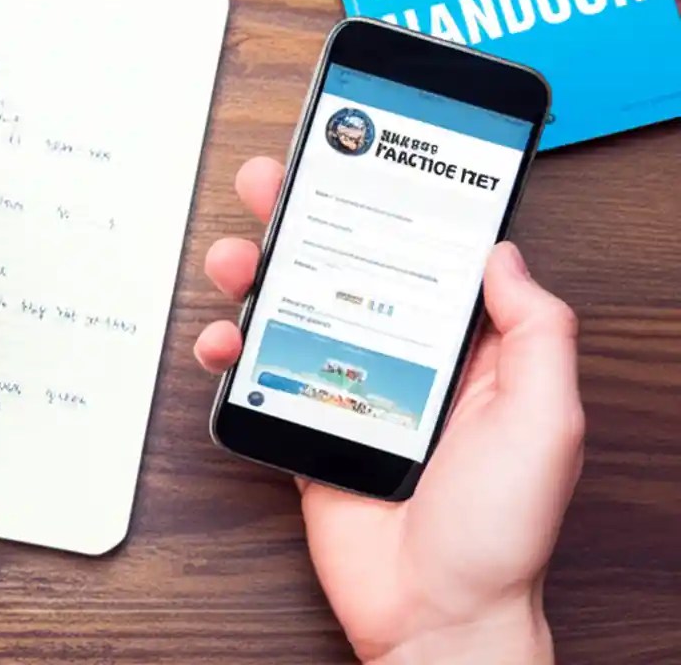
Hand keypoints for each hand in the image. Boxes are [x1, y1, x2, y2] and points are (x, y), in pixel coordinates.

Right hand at [195, 158, 583, 663]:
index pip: (424, 256)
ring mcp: (352, 390)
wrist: (433, 614)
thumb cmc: (499, 532)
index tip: (358, 157)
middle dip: (303, 217)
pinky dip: (231, 352)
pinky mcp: (309, 424)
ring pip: (294, 311)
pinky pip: (261, 374)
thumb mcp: (548, 421)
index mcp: (469, 350)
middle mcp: (406, 360)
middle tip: (271, 182)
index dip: (389, 204)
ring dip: (256, 275)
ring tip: (236, 259)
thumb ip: (539, 332)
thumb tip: (504, 255)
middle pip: (346, 268)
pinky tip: (222, 343)